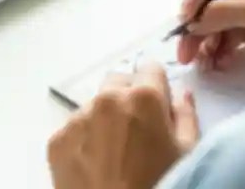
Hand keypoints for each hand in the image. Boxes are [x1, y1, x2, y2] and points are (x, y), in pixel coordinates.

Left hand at [48, 62, 198, 188]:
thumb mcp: (187, 154)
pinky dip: (84, 138)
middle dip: (129, 97)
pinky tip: (96, 164)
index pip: (151, 68)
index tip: (158, 108)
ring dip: (105, 117)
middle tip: (136, 130)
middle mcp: (107, 99)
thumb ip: (185, 116)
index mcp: (144, 97)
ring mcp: (78, 119)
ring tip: (114, 152)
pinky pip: (74, 128)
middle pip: (119, 81)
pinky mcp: (56, 141)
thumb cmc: (160, 187)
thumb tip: (182, 94)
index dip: (158, 88)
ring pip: (94, 104)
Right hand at [177, 0, 244, 71]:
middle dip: (199, 23)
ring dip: (208, 39)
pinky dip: (223, 47)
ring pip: (221, 16)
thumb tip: (193, 21)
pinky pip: (233, 32)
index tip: (184, 19)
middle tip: (185, 52)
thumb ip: (228, 12)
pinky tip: (219, 62)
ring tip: (203, 64)